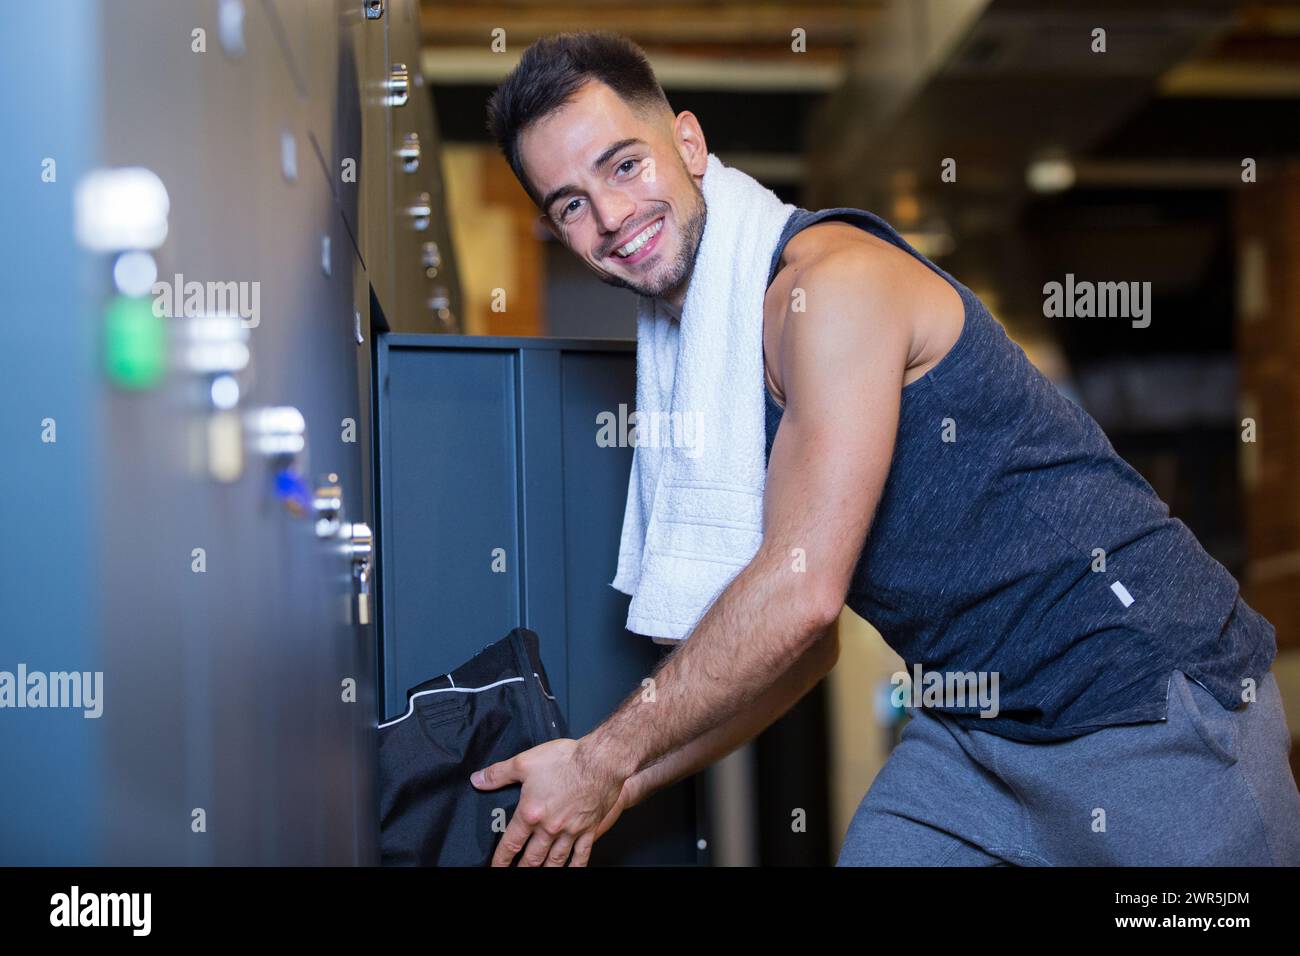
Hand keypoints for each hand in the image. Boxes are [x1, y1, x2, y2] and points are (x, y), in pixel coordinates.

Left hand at [470, 737, 627, 866]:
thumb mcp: (525, 762)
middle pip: (532, 858)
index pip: (511, 844)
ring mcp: (570, 831)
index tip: (496, 867)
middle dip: (521, 869)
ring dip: (544, 870)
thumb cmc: (566, 760)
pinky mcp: (588, 830)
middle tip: (516, 873)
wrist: (600, 761)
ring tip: (537, 874)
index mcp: (531, 813)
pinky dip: (574, 867)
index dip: (500, 859)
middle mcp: (549, 828)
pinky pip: (581, 856)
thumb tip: (478, 780)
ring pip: (554, 861)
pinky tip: (569, 871)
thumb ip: (498, 774)